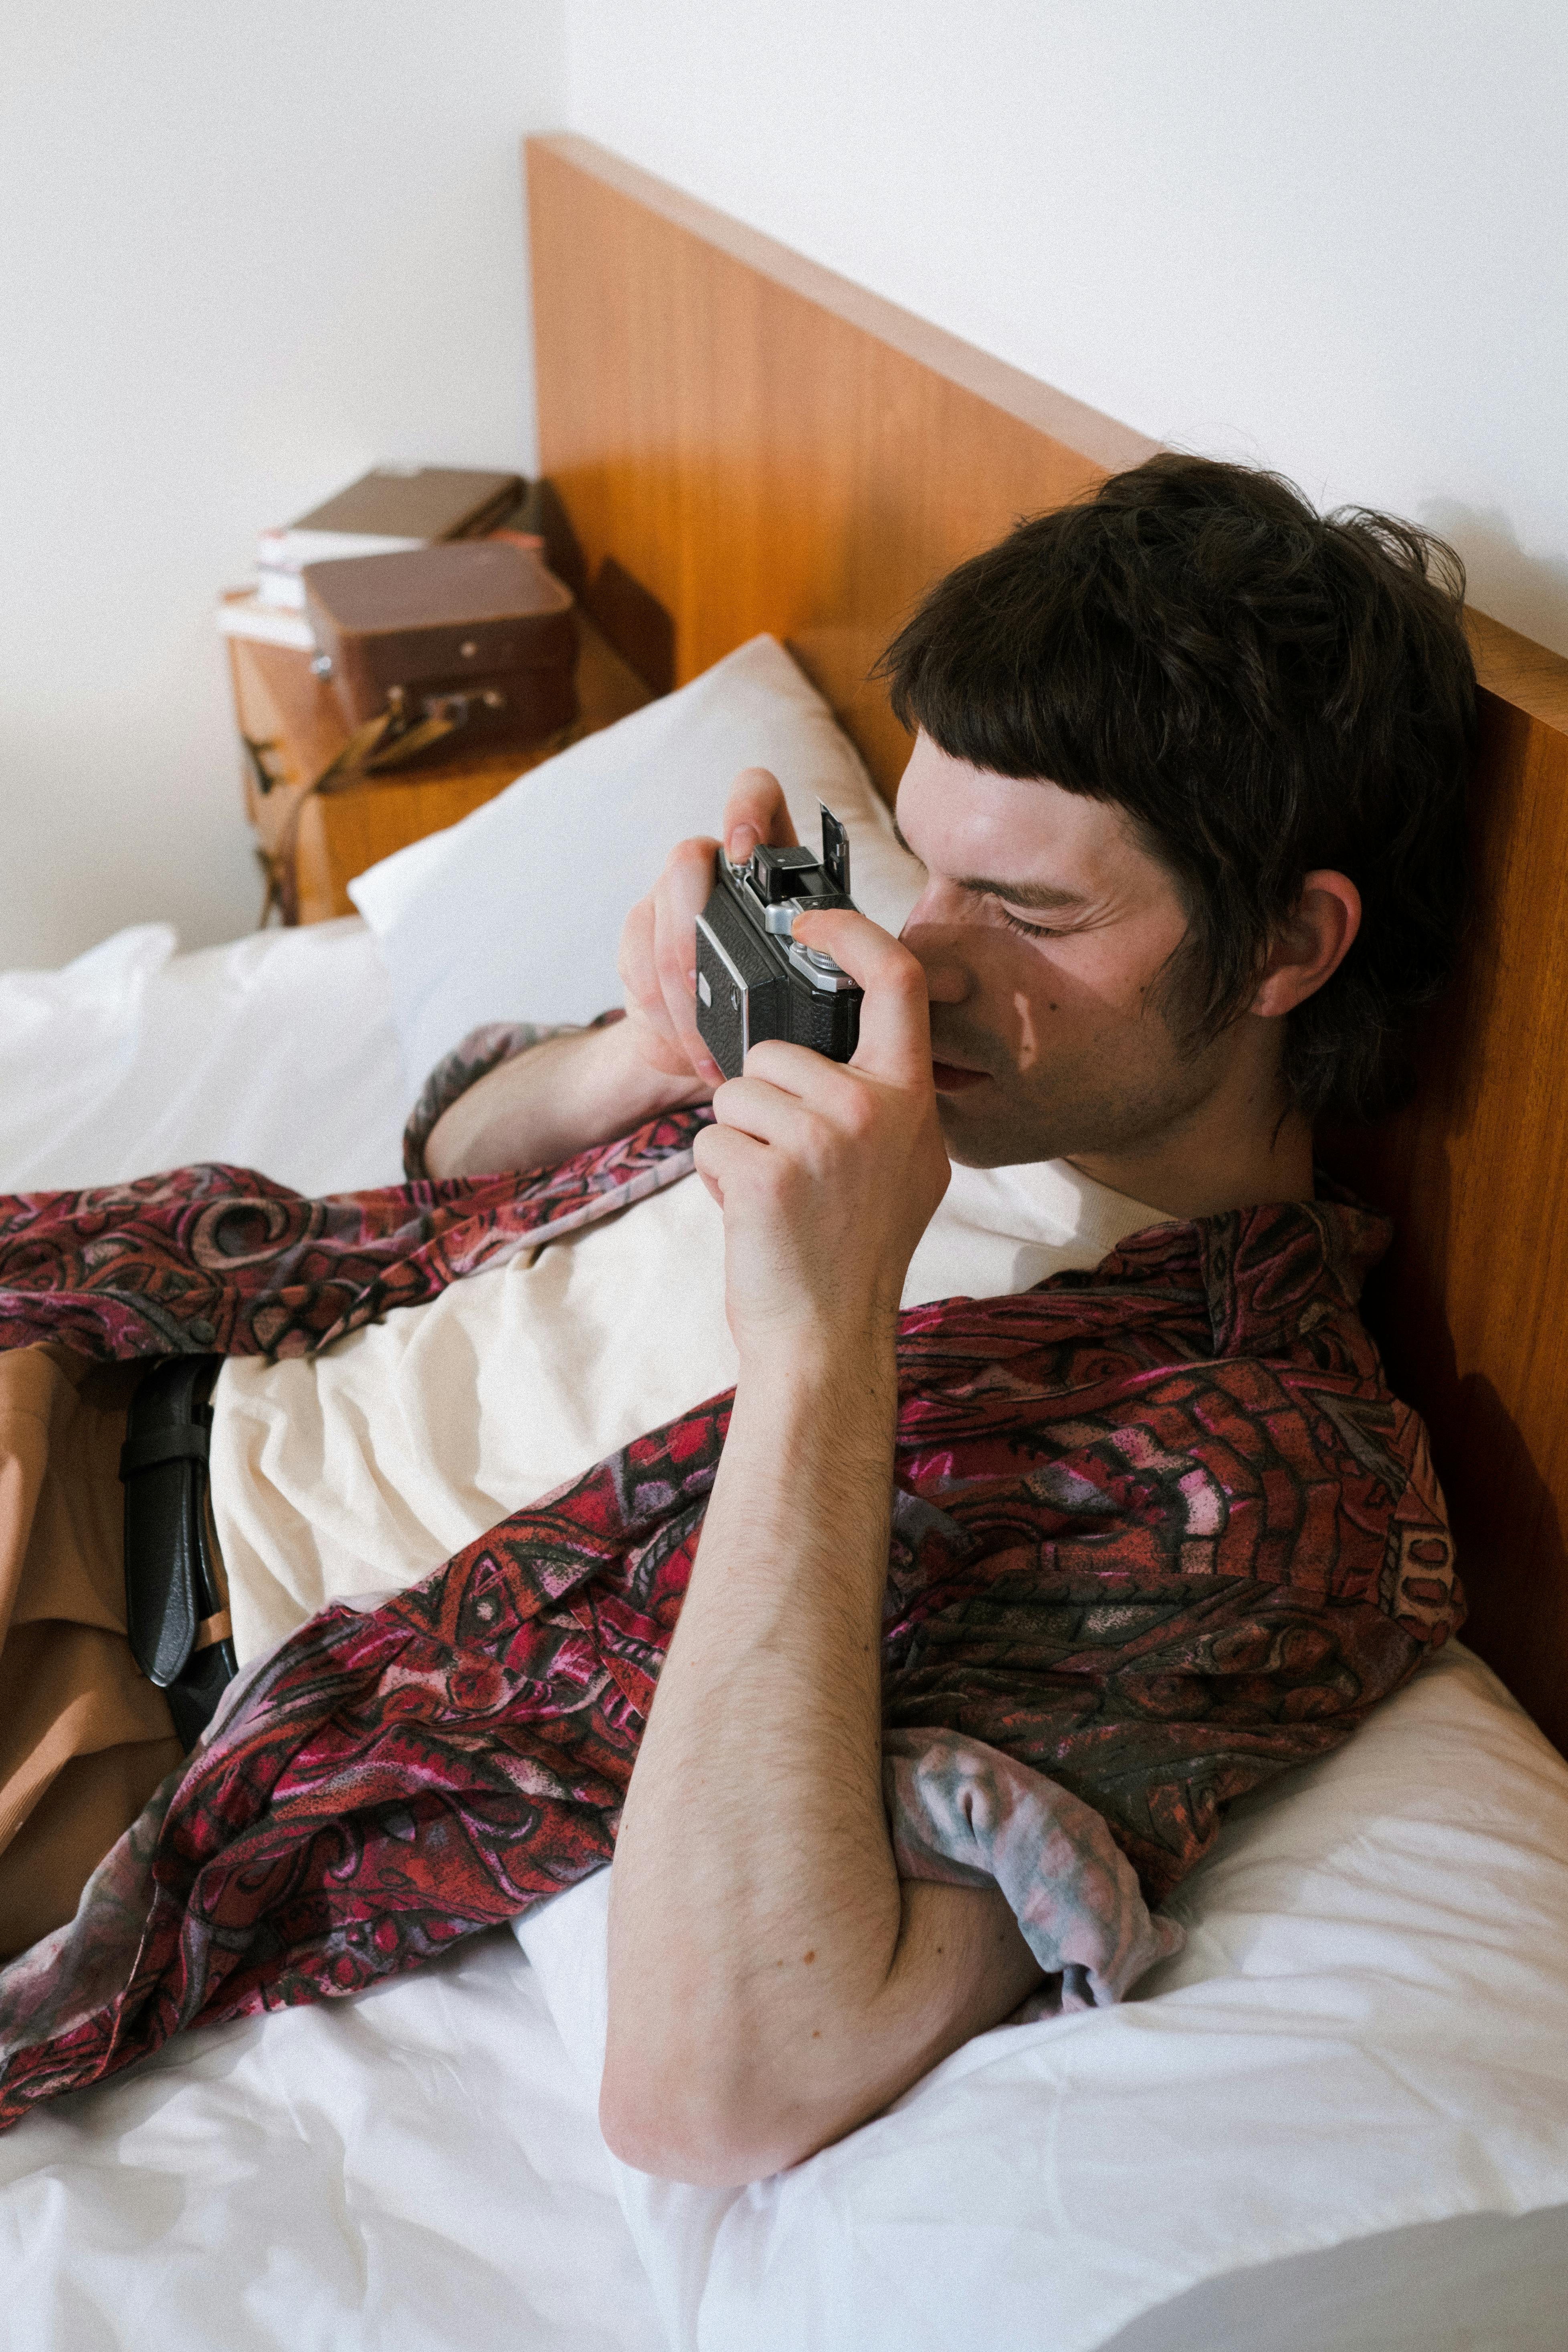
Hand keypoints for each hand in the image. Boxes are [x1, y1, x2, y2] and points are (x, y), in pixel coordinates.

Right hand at [616, 767, 797, 1086]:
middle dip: (690, 932)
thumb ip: (828, 960)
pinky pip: (633, 966)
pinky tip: (682, 1049)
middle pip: (684, 861)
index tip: (744, 852)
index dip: (745, 807)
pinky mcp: (638, 939)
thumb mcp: (819, 973)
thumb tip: (839, 966)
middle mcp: (712, 868)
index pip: (754, 794)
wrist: (725, 1035)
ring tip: (703, 1050)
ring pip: (650, 921)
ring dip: (674, 995)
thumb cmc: (788, 998)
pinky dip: (658, 1018)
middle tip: (704, 989)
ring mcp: (668, 901)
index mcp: (766, 861)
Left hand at [692, 908, 949, 1357]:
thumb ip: (884, 1098)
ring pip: (735, 1094)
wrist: (826, 1336)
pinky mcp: (766, 1173)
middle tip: (789, 1167)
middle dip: (761, 1101)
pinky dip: (716, 1178)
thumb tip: (844, 1041)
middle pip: (778, 1051)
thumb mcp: (906, 1165)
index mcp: (912, 1099)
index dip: (851, 932)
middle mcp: (874, 1110)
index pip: (896, 980)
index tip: (813, 921)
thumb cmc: (852, 1251)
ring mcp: (821, 1140)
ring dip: (737, 1142)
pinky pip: (709, 1140)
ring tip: (775, 1194)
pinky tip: (752, 1215)